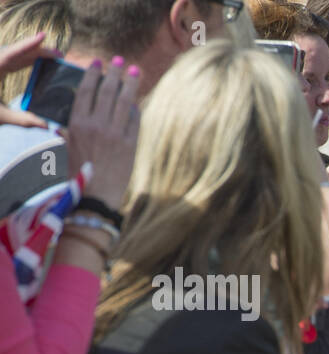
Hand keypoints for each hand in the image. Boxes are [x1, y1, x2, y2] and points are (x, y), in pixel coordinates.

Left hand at [0, 34, 59, 129]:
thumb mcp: (1, 117)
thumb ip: (23, 120)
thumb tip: (46, 125)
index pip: (12, 54)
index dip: (28, 45)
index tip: (42, 36)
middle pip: (17, 53)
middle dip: (38, 51)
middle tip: (59, 55)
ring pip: (16, 56)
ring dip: (34, 56)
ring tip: (53, 58)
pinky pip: (13, 62)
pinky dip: (26, 61)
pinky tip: (38, 63)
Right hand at [63, 55, 140, 208]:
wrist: (96, 196)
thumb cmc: (80, 173)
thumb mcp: (69, 147)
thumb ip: (72, 129)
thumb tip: (76, 116)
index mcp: (77, 123)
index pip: (85, 91)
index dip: (93, 75)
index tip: (98, 63)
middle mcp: (96, 125)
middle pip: (107, 91)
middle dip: (115, 73)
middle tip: (121, 61)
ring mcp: (114, 134)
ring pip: (124, 102)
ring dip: (131, 84)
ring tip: (135, 71)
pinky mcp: (130, 145)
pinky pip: (135, 121)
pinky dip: (136, 110)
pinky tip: (137, 102)